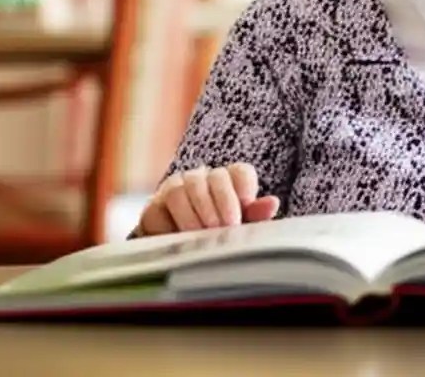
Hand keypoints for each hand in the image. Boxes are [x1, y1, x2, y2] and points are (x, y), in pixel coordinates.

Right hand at [135, 163, 279, 235]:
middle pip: (212, 178)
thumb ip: (256, 215)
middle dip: (221, 203)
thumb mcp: (241, 227)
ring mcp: (174, 190)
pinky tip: (178, 239)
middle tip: (226, 227)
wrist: (183, 253)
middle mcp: (201, 179)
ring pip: (181, 191)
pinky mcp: (152, 208)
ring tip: (203, 234)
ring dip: (194, 214)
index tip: (245, 209)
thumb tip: (272, 204)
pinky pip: (156, 211)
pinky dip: (168, 227)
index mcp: (229, 180)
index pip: (240, 172)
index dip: (244, 188)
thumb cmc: (220, 235)